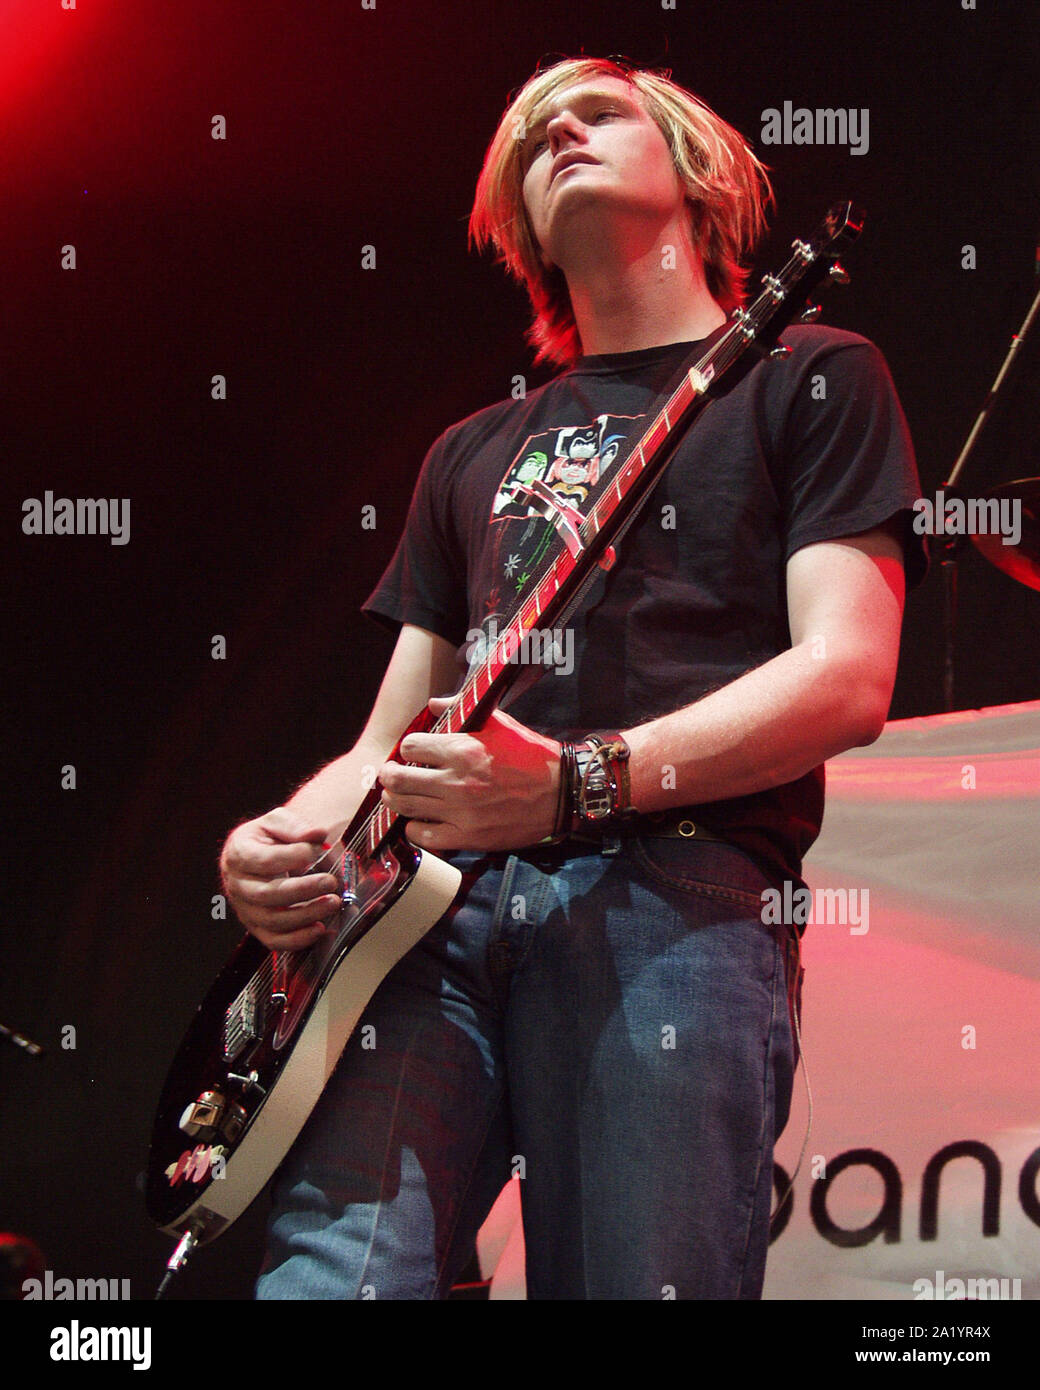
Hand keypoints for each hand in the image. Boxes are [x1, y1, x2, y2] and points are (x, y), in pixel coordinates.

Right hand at [219, 807, 341, 949]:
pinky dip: (299, 939)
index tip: (317, 850)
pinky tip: (321, 929)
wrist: (257, 856)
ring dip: (306, 915)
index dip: (292, 856)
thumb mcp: (278, 823)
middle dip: (303, 890)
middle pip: (267, 894)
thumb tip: (317, 834)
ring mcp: (245, 910)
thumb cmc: (268, 839)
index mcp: (239, 854)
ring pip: (272, 920)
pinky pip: (274, 941)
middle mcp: (237, 885)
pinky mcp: (257, 927)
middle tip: (331, 881)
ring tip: (333, 902)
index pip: (264, 860)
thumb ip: (296, 827)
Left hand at [378, 697, 561, 851]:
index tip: (413, 751)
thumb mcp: (499, 722)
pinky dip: (416, 828)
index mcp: (462, 749)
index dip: (408, 747)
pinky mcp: (467, 837)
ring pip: (405, 807)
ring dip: (397, 799)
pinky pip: (423, 836)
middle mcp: (456, 781)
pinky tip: (421, 820)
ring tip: (400, 795)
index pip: (410, 746)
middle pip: (398, 779)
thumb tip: (434, 704)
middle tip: (391, 774)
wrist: (561, 793)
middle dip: (390, 774)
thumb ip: (462, 708)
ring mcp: (459, 812)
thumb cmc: (530, 755)